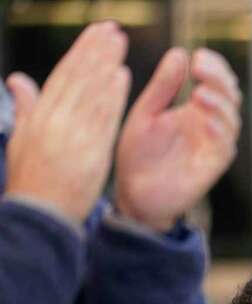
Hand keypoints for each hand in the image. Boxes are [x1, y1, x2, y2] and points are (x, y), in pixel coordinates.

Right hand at [4, 22, 130, 223]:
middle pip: (76, 79)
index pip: (61, 79)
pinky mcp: (89, 151)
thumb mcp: (22, 141)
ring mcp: (71, 135)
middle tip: (111, 29)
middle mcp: (54, 121)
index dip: (78, 55)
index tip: (93, 37)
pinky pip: (102, 117)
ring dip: (105, 64)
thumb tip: (17, 79)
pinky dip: (111, 95)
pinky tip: (123, 76)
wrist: (42, 216)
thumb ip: (26, 109)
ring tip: (119, 43)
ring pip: (89, 92)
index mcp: (39, 118)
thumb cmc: (32, 182)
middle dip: (94, 51)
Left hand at [114, 47, 241, 231]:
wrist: (134, 194)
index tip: (198, 56)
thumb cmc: (138, 155)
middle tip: (199, 67)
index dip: (214, 66)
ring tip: (198, 92)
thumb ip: (164, 86)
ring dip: (219, 102)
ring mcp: (213, 146)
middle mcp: (209, 126)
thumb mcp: (146, 112)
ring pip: (232, 118)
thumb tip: (180, 52)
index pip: (217, 82)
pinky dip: (219, 129)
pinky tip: (204, 118)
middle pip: (230, 96)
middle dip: (219, 78)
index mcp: (195, 110)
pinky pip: (225, 145)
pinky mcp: (212, 166)